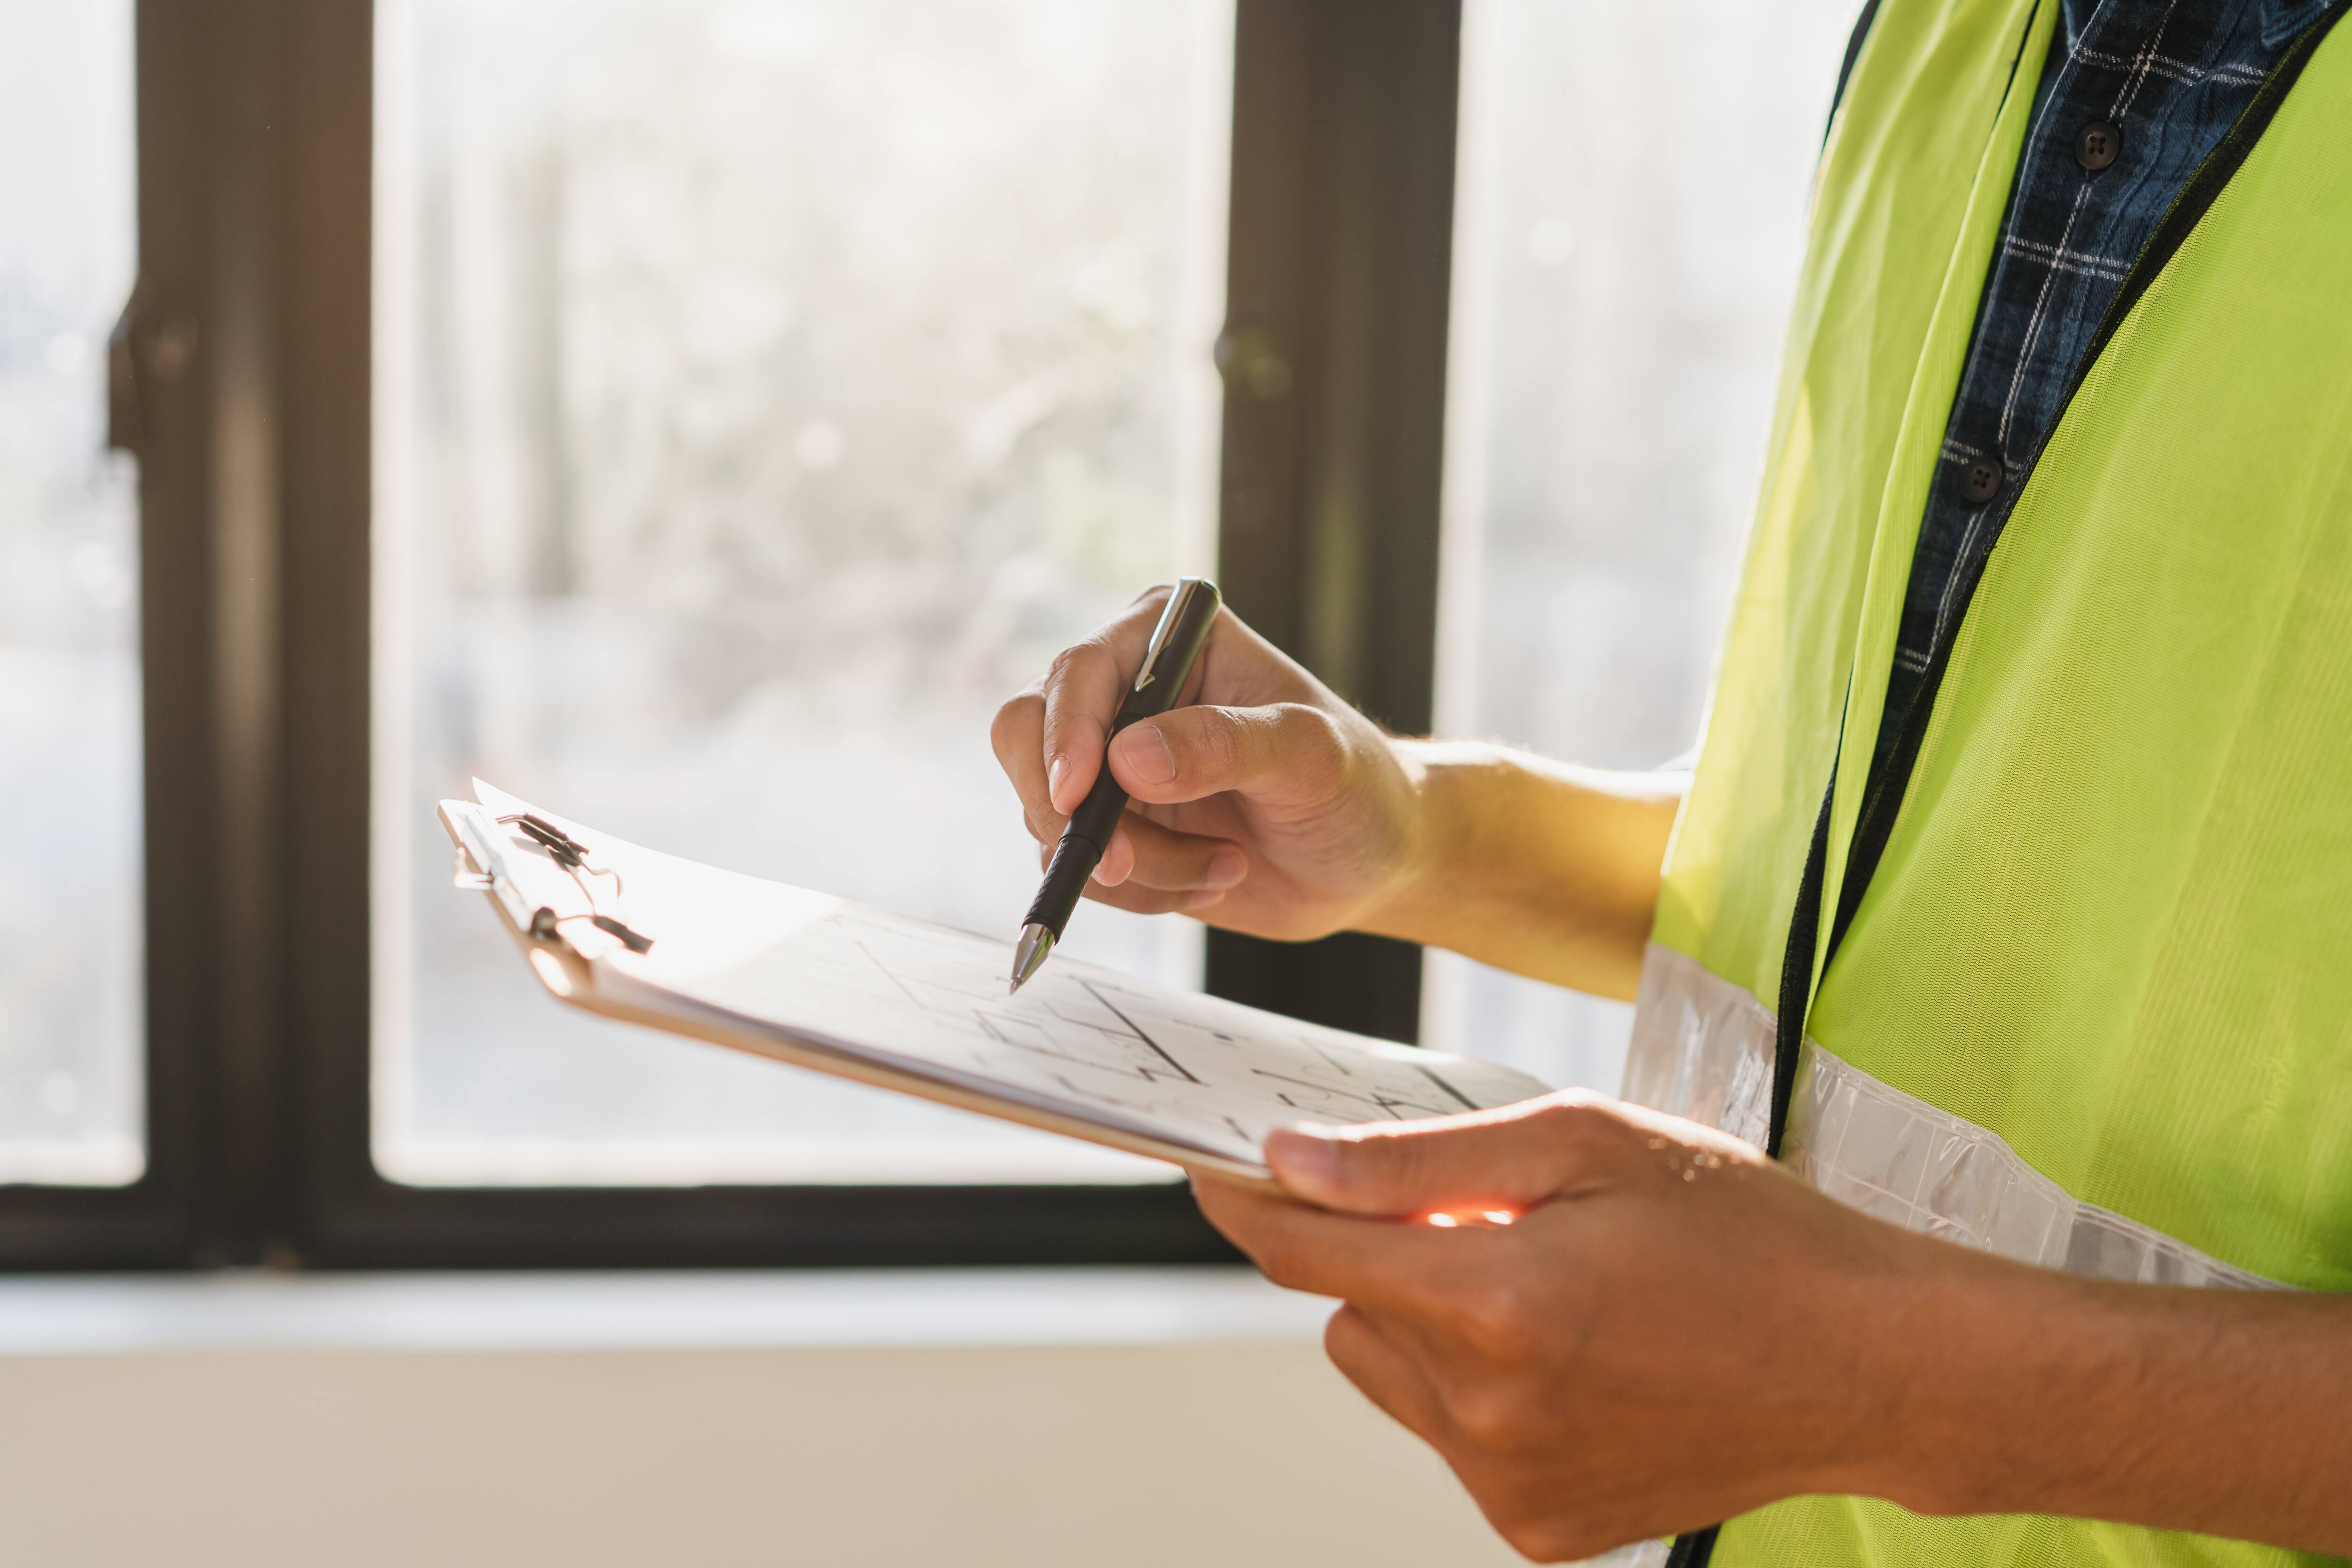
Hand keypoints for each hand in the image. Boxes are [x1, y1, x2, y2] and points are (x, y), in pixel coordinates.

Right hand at [990, 585, 1424, 939]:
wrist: (1374, 860)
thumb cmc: (1358, 787)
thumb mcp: (1311, 757)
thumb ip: (1225, 746)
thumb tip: (1128, 760)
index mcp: (1168, 638)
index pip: (1079, 672)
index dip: (1065, 734)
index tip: (1076, 798)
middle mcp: (1126, 692)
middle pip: (1025, 735)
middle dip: (1071, 811)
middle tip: (1124, 860)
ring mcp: (1111, 764)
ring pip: (1051, 819)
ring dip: (1136, 864)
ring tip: (1226, 862)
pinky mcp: (1112, 829)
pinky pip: (1080, 871)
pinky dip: (1141, 891)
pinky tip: (1212, 878)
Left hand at [1196, 1098, 2351, 1560]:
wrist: (1871, 1363)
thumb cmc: (1745, 1234)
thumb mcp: (1585, 1144)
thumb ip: (1417, 1162)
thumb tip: (1288, 1161)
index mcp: (1497, 1307)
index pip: (1303, 1252)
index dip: (1252, 1199)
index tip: (1221, 1166)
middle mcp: (1489, 1414)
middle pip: (1343, 1316)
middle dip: (1384, 1258)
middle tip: (1488, 1220)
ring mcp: (1513, 1486)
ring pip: (1392, 1378)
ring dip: (1432, 1326)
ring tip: (1549, 1289)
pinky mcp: (1541, 1529)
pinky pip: (1451, 1438)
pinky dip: (1480, 1390)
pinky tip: (1578, 1357)